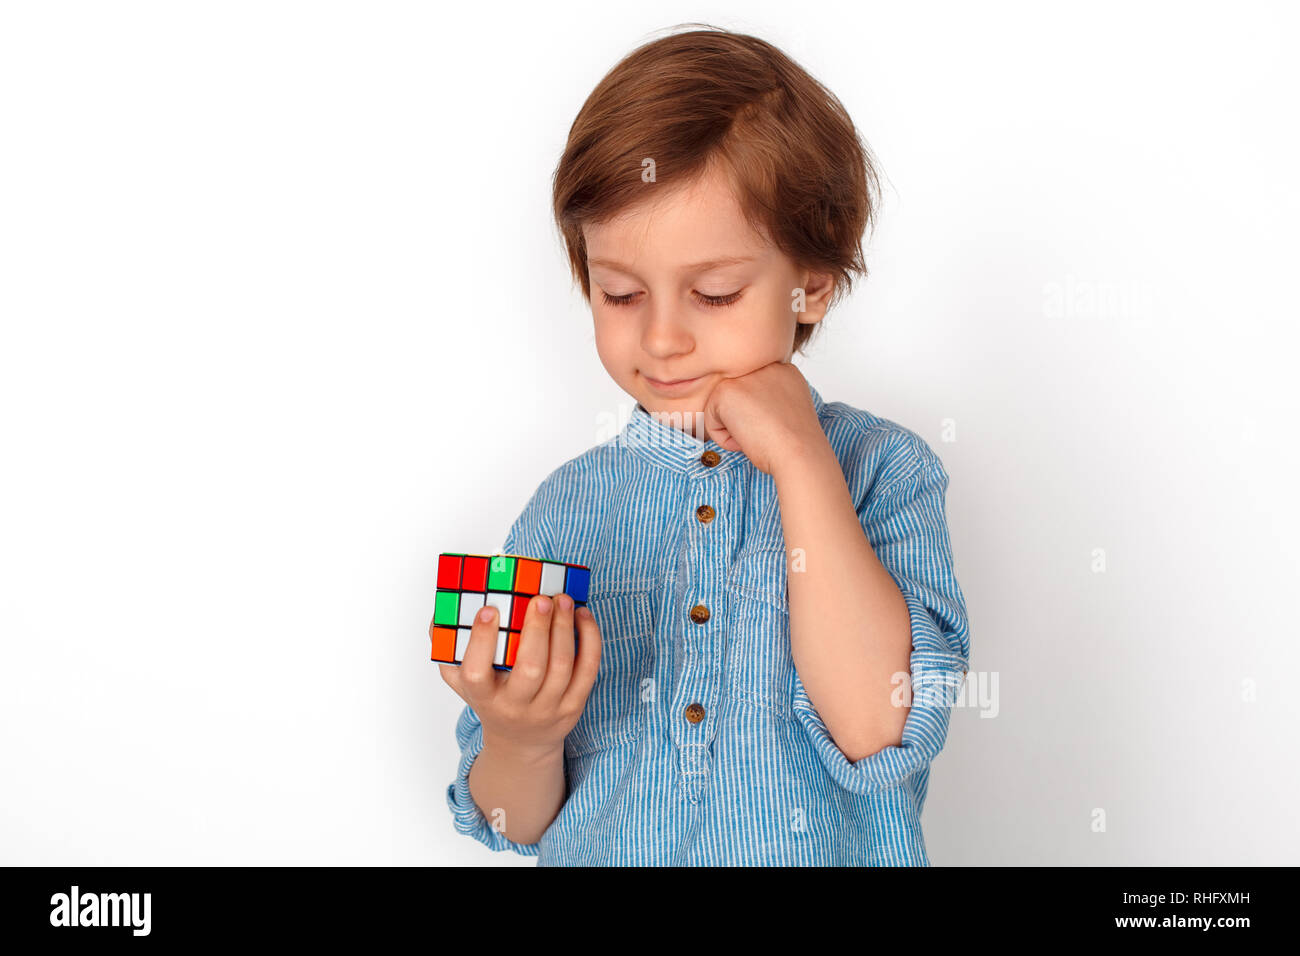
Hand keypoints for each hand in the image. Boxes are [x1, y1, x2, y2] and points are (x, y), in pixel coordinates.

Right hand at [436, 591, 602, 758]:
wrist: (521, 741)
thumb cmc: (490, 698)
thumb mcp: (462, 681)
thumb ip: (448, 649)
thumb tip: (440, 613)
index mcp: (483, 697)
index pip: (477, 673)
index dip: (482, 640)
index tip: (490, 609)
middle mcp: (516, 707)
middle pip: (530, 669)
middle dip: (537, 629)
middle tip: (540, 599)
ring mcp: (549, 708)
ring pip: (562, 666)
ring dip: (564, 628)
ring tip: (561, 600)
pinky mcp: (575, 705)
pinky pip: (588, 670)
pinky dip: (589, 639)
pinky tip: (582, 615)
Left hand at [701, 361, 826, 475]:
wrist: (799, 453)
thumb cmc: (796, 444)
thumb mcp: (788, 411)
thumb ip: (769, 399)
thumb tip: (744, 407)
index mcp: (782, 369)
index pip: (753, 392)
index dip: (760, 418)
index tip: (776, 428)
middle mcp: (762, 365)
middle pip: (736, 398)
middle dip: (745, 421)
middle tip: (767, 432)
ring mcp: (743, 375)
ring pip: (721, 408)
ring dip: (734, 429)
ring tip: (758, 434)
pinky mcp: (726, 390)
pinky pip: (710, 419)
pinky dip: (724, 438)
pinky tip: (747, 437)